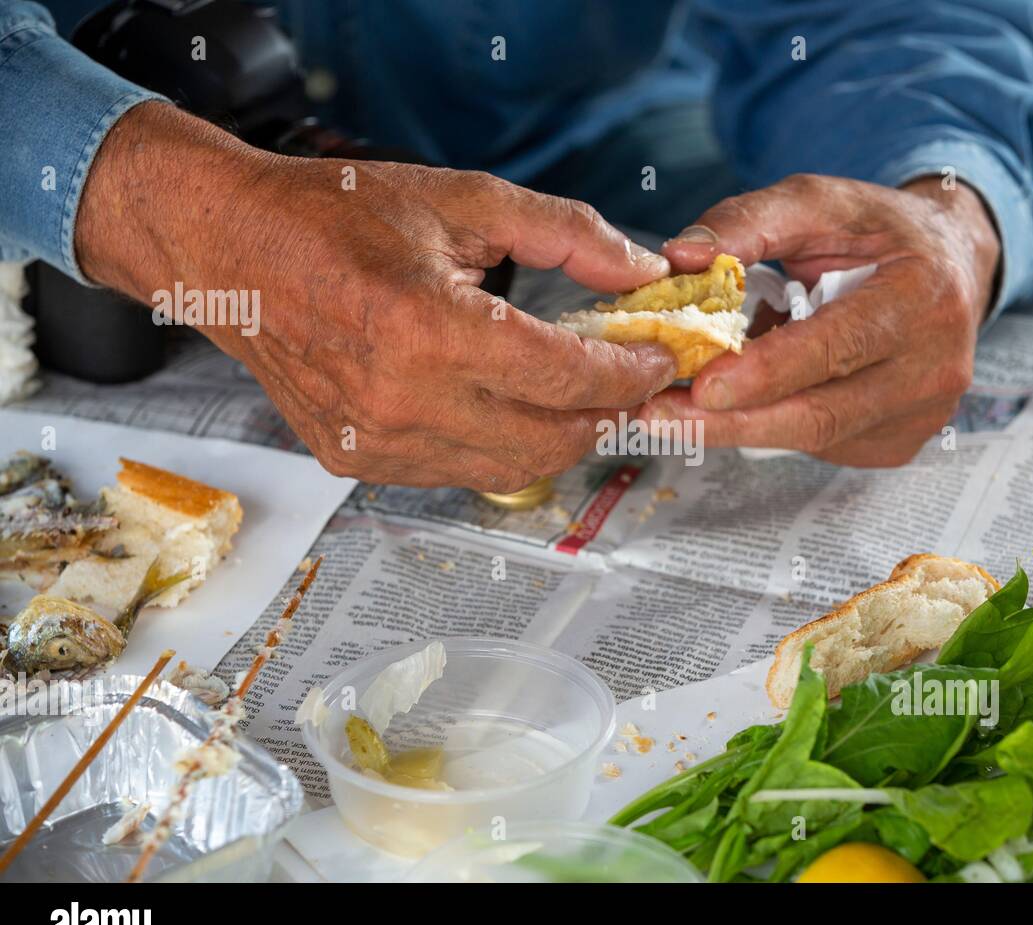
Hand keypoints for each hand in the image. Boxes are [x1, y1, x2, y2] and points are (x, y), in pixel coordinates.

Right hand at [75, 103, 676, 488]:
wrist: (230, 252)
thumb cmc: (335, 217)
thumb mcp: (462, 200)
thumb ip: (566, 232)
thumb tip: (642, 268)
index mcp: (429, 327)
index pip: (566, 377)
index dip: (629, 374)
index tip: (657, 360)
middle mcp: (402, 399)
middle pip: (551, 440)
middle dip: (606, 414)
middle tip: (626, 381)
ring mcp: (376, 441)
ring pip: (511, 468)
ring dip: (558, 435)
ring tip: (574, 393)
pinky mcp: (358, 461)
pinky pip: (459, 472)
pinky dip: (499, 446)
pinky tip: (505, 405)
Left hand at [648, 174, 1000, 465]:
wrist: (953, 267)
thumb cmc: (879, 233)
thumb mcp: (821, 203)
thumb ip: (750, 221)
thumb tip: (680, 257)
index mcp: (924, 298)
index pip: (838, 347)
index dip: (767, 372)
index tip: (702, 386)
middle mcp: (934, 367)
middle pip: (821, 414)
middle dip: (732, 421)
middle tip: (659, 416)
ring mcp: (920, 416)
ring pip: (814, 436)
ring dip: (741, 422)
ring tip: (686, 395)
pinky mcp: (897, 443)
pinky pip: (820, 444)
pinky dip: (773, 421)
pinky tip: (751, 393)